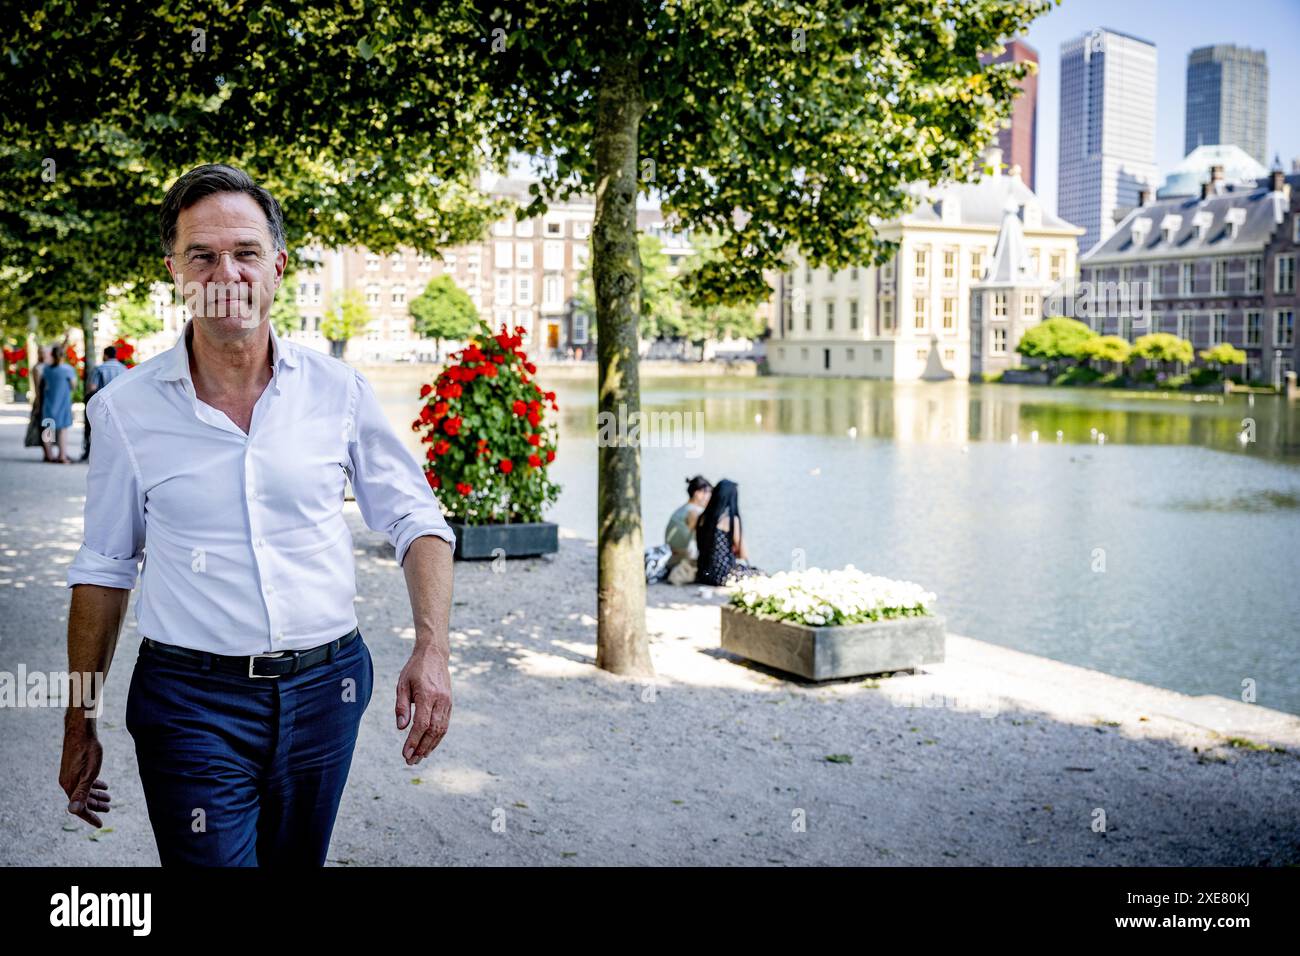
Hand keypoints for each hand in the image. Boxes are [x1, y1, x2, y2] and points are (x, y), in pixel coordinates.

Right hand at [59, 723, 110, 826]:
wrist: (80, 732)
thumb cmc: (87, 751)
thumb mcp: (89, 773)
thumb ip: (82, 793)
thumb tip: (73, 811)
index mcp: (70, 786)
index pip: (79, 809)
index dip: (90, 817)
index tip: (100, 824)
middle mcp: (67, 783)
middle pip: (82, 800)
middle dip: (95, 806)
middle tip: (109, 808)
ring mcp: (69, 775)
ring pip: (84, 790)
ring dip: (96, 795)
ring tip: (108, 798)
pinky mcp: (73, 768)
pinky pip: (83, 782)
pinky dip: (93, 785)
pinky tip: (103, 785)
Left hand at [395, 645, 451, 764]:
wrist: (434, 655)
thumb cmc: (415, 669)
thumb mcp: (402, 684)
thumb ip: (402, 706)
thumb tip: (401, 728)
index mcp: (428, 695)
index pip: (422, 724)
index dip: (413, 741)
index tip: (405, 754)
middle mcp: (441, 701)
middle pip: (433, 731)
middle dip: (421, 748)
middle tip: (410, 761)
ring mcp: (447, 702)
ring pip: (441, 730)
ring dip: (430, 746)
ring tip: (419, 758)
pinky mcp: (449, 703)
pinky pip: (445, 725)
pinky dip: (437, 738)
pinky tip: (428, 746)